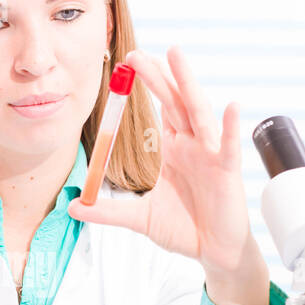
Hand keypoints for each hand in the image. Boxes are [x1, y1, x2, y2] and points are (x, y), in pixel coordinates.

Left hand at [67, 46, 269, 304]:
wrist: (213, 252)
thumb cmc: (185, 229)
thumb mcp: (139, 218)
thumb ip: (108, 211)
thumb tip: (73, 208)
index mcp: (175, 149)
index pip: (162, 108)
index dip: (148, 84)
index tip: (127, 64)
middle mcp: (193, 144)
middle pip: (175, 101)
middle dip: (158, 76)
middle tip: (137, 53)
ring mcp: (211, 154)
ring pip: (198, 112)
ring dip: (187, 83)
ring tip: (176, 56)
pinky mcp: (227, 172)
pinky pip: (229, 146)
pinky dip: (230, 126)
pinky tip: (231, 106)